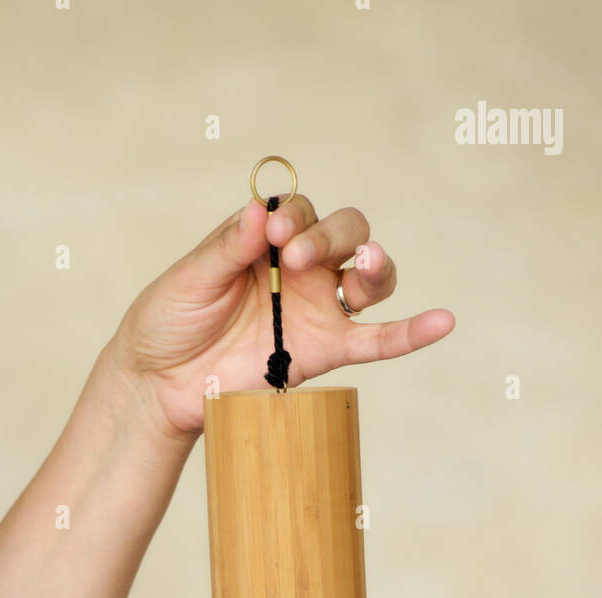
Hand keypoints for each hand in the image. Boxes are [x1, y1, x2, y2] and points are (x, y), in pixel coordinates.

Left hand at [110, 193, 454, 437]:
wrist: (158, 383)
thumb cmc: (169, 322)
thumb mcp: (190, 279)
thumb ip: (228, 248)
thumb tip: (261, 212)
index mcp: (266, 239)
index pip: (301, 209)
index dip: (296, 215)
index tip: (273, 235)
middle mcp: (300, 268)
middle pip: (347, 232)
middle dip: (331, 237)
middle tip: (295, 256)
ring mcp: (316, 309)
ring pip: (368, 277)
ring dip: (374, 265)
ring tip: (363, 266)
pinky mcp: (324, 352)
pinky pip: (377, 341)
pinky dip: (411, 333)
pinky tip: (443, 322)